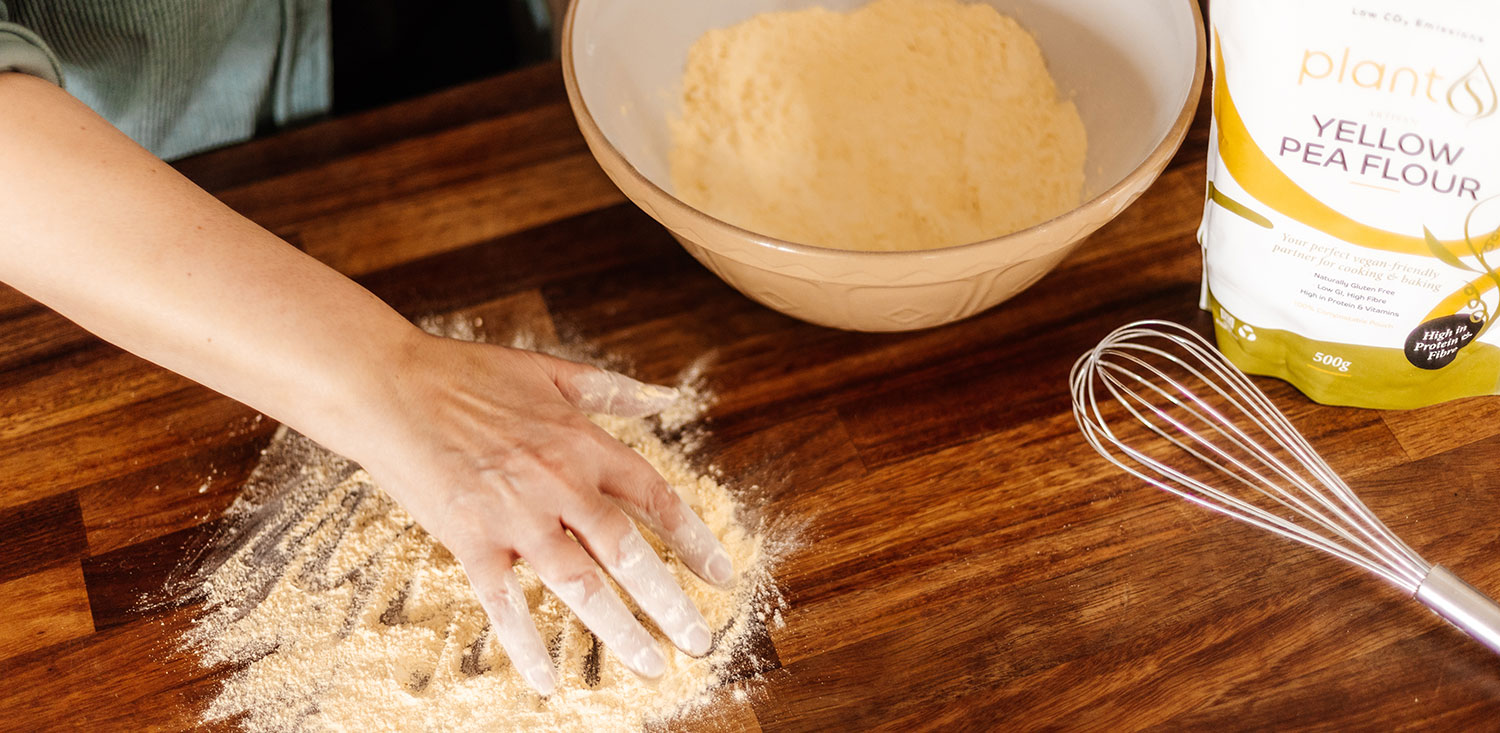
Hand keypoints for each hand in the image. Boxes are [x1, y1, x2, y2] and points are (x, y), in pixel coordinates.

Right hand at [348, 332, 733, 694]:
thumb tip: (668, 396)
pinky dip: (526, 643)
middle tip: (700, 640)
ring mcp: (515, 516)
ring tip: (650, 664)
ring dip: (619, 628)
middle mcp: (560, 482)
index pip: (655, 498)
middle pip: (629, 550)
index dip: (692, 539)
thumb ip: (614, 390)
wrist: (388, 385)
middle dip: (669, 600)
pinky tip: (546, 680)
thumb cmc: (467, 374)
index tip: (720, 575)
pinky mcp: (469, 540)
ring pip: (580, 583)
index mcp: (584, 443)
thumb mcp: (551, 370)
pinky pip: (504, 603)